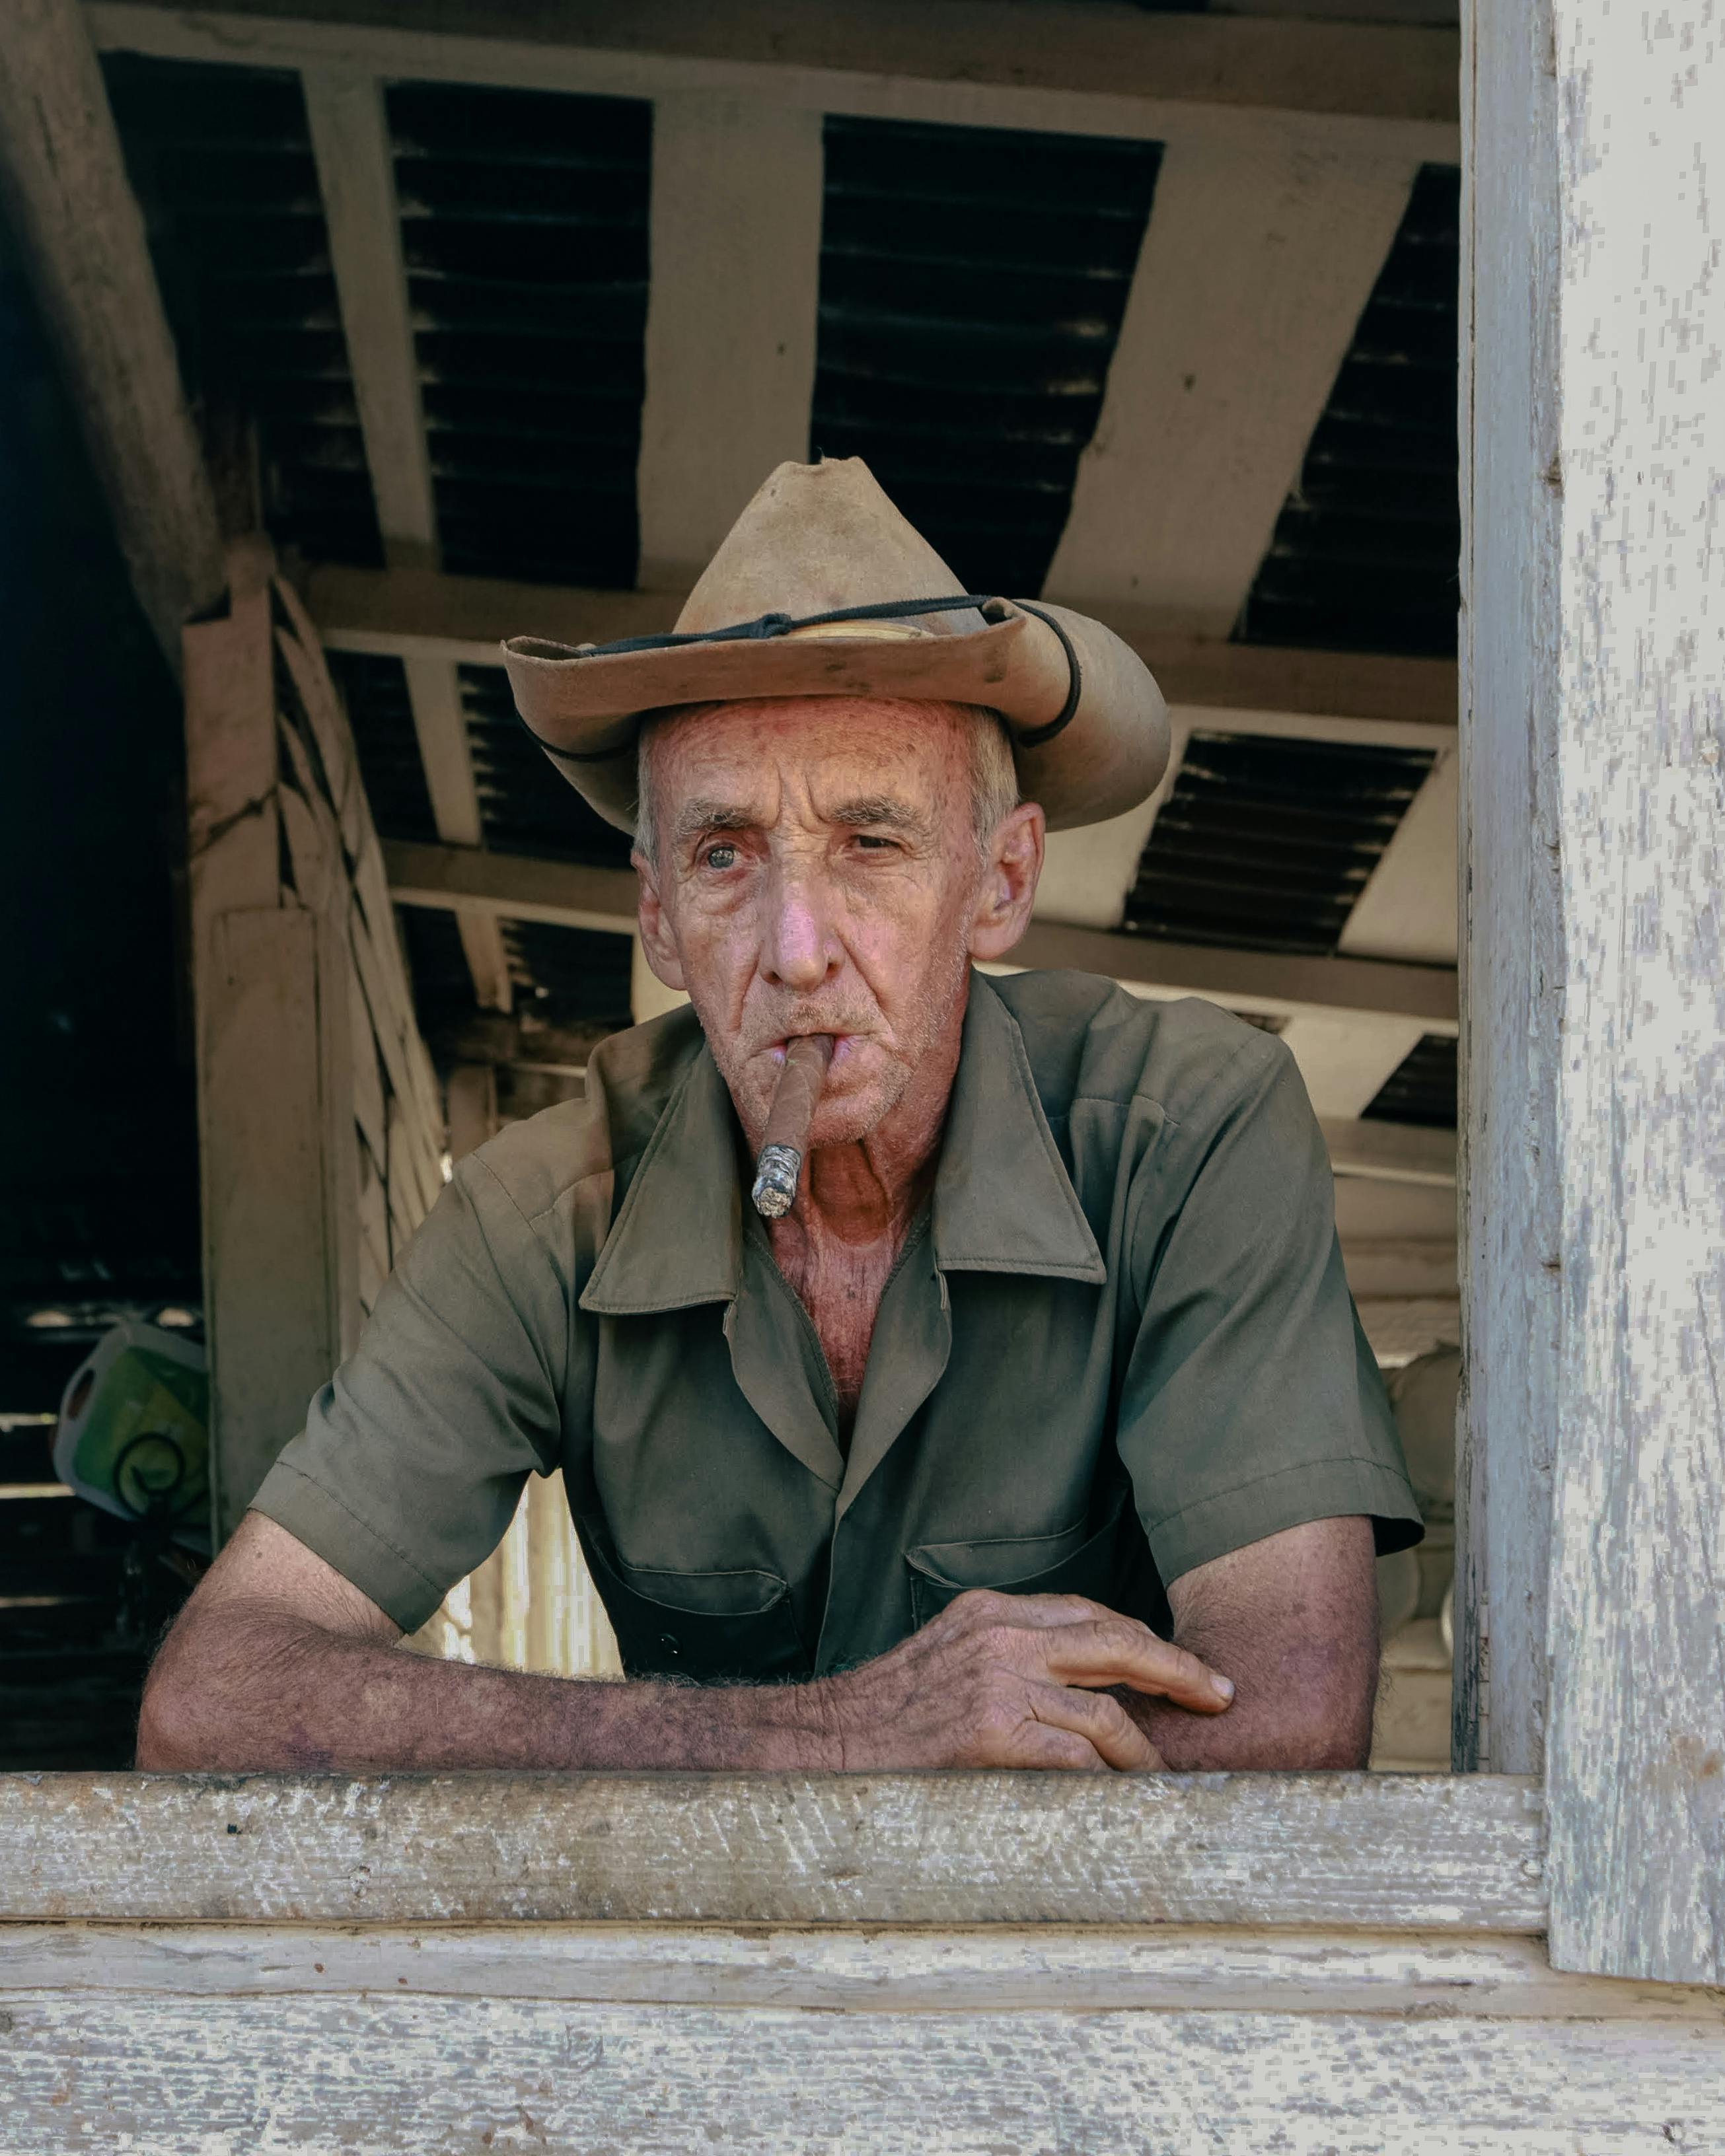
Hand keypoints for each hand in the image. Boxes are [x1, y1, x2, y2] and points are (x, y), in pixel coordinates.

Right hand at [820, 1590, 1235, 1771]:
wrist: (822, 1745)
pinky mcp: (994, 1736)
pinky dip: (1108, 1782)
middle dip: (1178, 1670)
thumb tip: (1080, 1684)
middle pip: (1117, 1642)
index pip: (1091, 1614)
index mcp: (992, 1611)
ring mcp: (999, 1684)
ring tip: (1158, 1778)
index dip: (1145, 1640)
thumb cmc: (885, 1712)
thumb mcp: (949, 1655)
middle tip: (1220, 1694)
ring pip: (1106, 1714)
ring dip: (1143, 1753)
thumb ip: (1009, 1654)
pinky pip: (1077, 1760)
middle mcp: (1002, 1637)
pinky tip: (1120, 1797)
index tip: (1184, 1666)